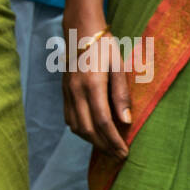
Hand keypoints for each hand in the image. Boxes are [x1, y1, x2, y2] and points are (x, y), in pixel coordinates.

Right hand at [61, 15, 131, 158]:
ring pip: (77, 128)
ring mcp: (67, 94)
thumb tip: (126, 121)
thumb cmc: (105, 47)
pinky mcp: (64, 94)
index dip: (114, 140)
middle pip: (89, 129)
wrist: (80, 33)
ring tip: (108, 147)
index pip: (104, 122)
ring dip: (92, 141)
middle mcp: (76, 93)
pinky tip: (93, 133)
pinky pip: (70, 120)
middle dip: (104, 146)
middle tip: (118, 156)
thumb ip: (121, 95)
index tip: (125, 152)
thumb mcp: (119, 66)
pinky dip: (82, 131)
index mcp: (92, 85)